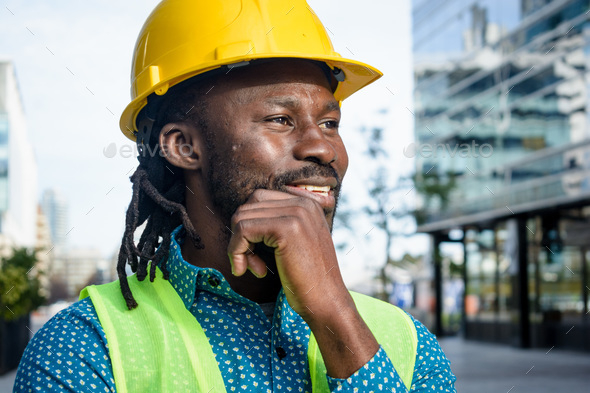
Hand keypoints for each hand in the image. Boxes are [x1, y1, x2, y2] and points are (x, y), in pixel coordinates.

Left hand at [227, 189, 378, 377]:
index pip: (259, 199)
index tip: (255, 255)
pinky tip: (253, 271)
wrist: (327, 302)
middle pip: (248, 206)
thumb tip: (240, 217)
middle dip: (240, 236)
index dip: (248, 227)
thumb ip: (276, 224)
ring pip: (241, 217)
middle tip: (251, 263)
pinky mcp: (286, 228)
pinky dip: (237, 251)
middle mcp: (303, 203)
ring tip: (253, 268)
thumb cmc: (307, 279)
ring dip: (238, 246)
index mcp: (306, 203)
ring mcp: (296, 213)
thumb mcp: (295, 243)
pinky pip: (242, 230)